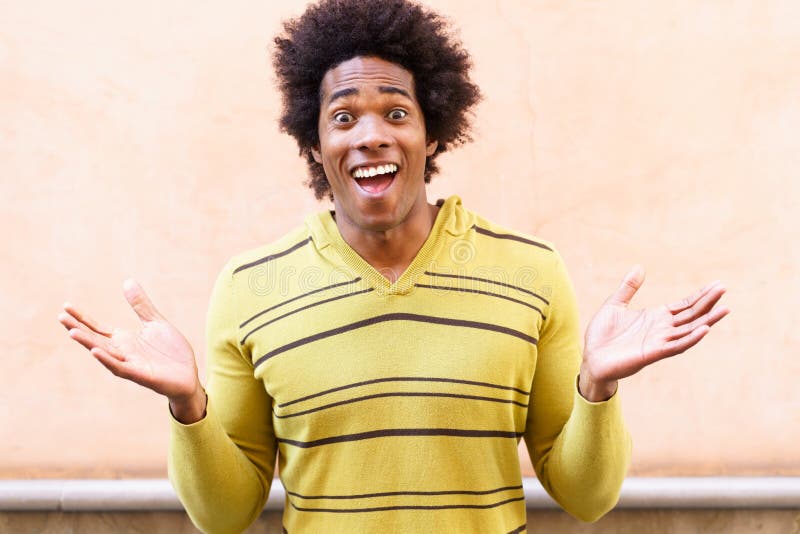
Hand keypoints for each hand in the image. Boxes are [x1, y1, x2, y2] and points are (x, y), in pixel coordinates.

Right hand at [58, 279, 205, 420]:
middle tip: (61, 317)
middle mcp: (123, 353)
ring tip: (72, 333)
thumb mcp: (155, 323)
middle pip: (96, 340)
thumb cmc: (171, 352)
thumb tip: (127, 282)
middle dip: (78, 329)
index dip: (82, 318)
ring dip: (88, 344)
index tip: (66, 306)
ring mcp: (131, 364)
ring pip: (105, 354)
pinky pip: (121, 368)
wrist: (189, 375)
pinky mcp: (142, 375)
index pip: (98, 328)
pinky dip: (108, 360)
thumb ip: (141, 306)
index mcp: (124, 341)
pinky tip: (96, 351)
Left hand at [579, 265, 728, 401]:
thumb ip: (628, 288)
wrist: (590, 358)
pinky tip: (705, 328)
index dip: (700, 296)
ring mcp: (659, 341)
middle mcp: (662, 329)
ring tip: (725, 308)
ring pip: (689, 330)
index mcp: (655, 317)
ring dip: (707, 320)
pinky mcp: (652, 353)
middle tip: (724, 288)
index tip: (717, 285)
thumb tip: (639, 267)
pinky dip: (691, 338)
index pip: (684, 305)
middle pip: (691, 315)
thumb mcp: (614, 304)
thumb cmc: (601, 335)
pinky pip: (676, 345)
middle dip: (708, 302)